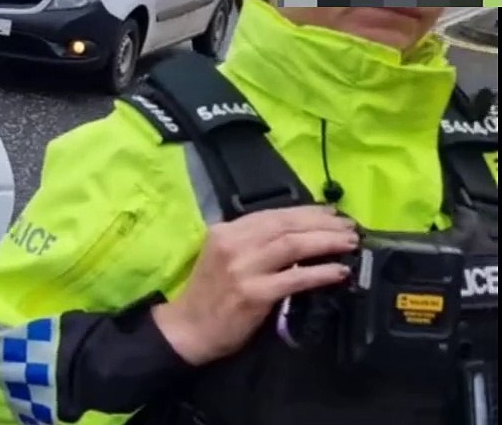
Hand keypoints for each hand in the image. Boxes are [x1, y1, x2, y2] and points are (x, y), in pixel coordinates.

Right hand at [152, 205, 356, 365]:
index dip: (307, 212)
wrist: (189, 327)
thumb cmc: (211, 293)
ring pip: (293, 246)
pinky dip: (320, 273)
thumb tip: (298, 234)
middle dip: (322, 224)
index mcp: (225, 231)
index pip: (272, 214)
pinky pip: (295, 278)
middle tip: (349, 227)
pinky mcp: (254, 294)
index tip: (332, 214)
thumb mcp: (224, 256)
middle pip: (286, 226)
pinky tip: (339, 272)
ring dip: (326, 242)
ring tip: (349, 243)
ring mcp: (243, 268)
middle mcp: (233, 244)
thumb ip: (253, 243)